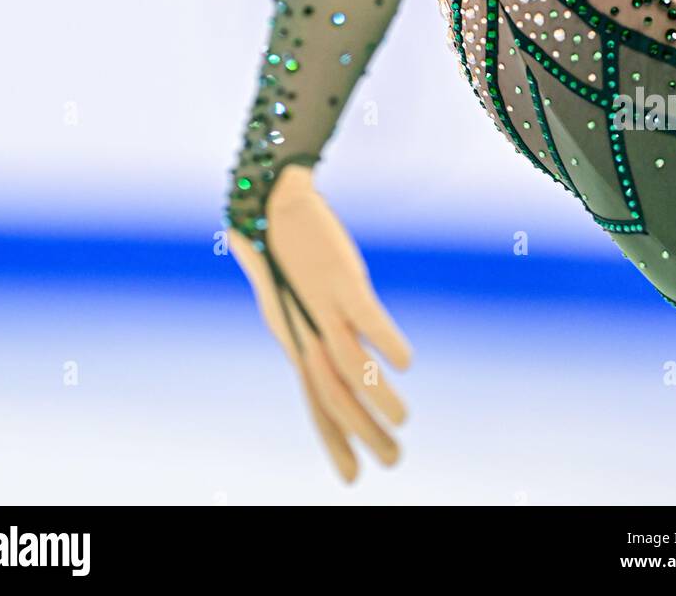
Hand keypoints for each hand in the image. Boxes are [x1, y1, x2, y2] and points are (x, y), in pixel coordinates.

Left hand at [228, 165, 412, 482]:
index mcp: (293, 337)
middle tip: (393, 463)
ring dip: (376, 399)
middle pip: (332, 394)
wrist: (269, 199)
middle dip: (362, 434)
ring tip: (403, 423)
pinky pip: (365, 318)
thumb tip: (311, 353)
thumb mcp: (286, 293)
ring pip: (348, 366)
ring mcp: (322, 304)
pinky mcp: (340, 276)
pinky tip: (406, 363)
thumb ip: (301, 323)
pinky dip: (385, 342)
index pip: (313, 399)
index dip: (331, 439)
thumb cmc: (278, 244)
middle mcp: (304, 329)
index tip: (351, 477)